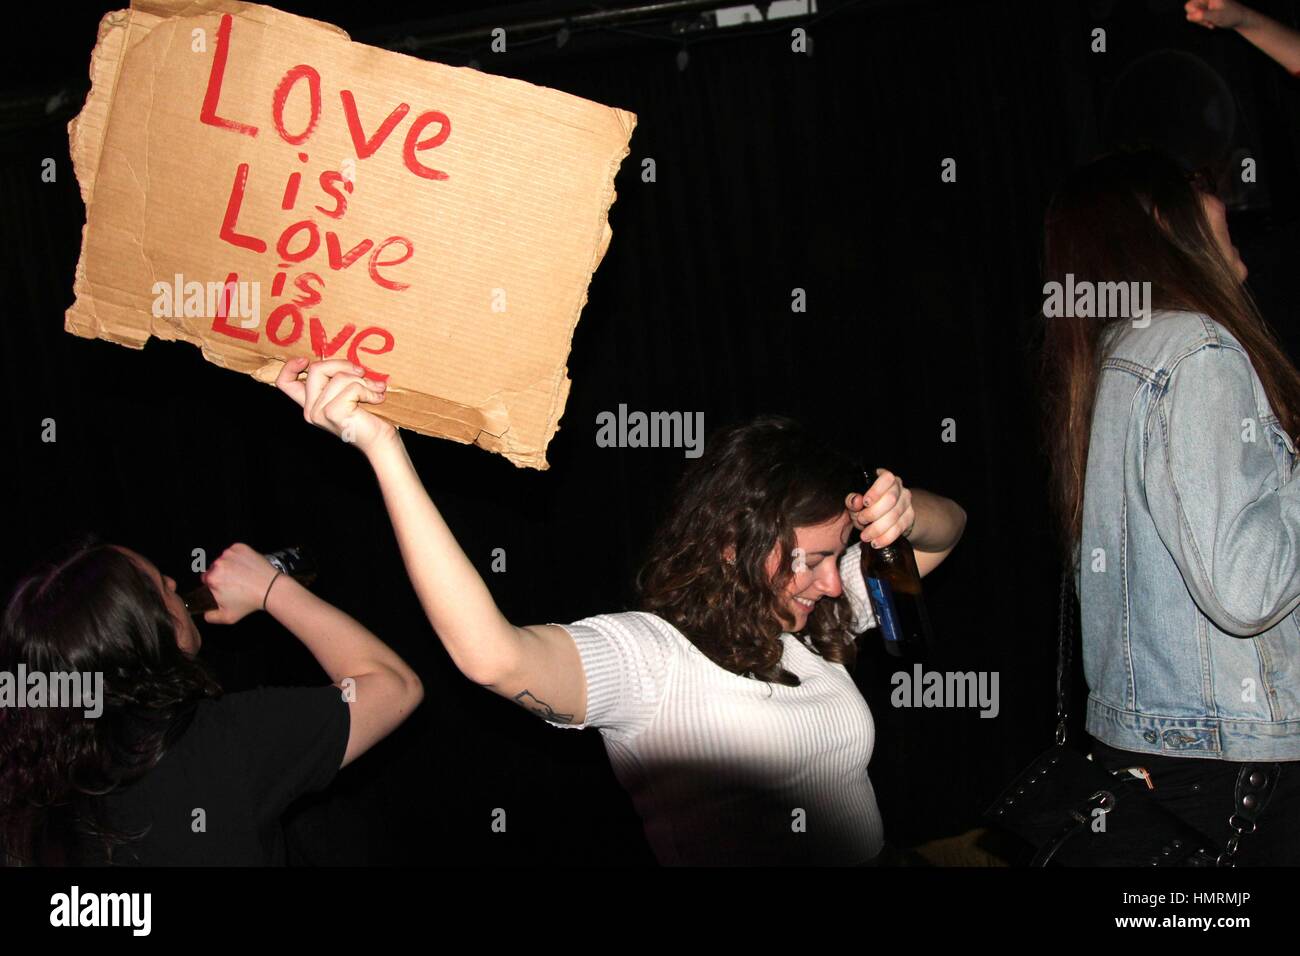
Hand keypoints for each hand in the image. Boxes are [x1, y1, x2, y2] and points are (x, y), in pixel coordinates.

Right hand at [201, 544, 279, 623]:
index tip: (223, 587)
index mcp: (212, 578)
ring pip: (224, 559)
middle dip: (221, 574)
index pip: (205, 579)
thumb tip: (205, 613)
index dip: (214, 584)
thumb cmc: (250, 602)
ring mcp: (229, 553)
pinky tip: (246, 566)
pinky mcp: (240, 547)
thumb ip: (211, 617)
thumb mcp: (228, 616)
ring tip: (242, 575)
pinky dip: (238, 557)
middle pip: (214, 568)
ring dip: (229, 565)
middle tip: (235, 582)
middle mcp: (218, 563)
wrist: (271, 588)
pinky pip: (234, 551)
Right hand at [275, 357, 394, 453]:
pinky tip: (377, 399)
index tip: (306, 360)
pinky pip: (352, 387)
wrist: (382, 444)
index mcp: (311, 405)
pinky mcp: (333, 413)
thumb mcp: (349, 394)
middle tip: (362, 373)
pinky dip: (369, 390)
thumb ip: (339, 380)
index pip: (284, 383)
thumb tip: (345, 362)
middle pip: (316, 369)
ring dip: (363, 381)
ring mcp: (319, 413)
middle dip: (342, 365)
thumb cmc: (370, 419)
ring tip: (375, 390)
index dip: (290, 366)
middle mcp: (311, 410)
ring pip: (338, 377)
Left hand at [845, 468, 914, 548]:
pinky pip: (899, 529)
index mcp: (886, 478)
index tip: (865, 502)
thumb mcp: (857, 501)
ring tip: (865, 536)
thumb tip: (855, 500)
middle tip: (861, 520)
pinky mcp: (909, 518)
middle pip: (891, 499)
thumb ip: (852, 500)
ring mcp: (906, 503)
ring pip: (895, 516)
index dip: (876, 491)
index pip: (886, 479)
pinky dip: (886, 537)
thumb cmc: (868, 505)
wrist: (884, 517)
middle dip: (873, 512)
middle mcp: (899, 488)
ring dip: (877, 528)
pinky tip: (876, 542)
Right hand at [1185, 0, 1248, 29]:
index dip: (1195, 13)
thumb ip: (1202, 15)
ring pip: (1193, 13)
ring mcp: (1206, 2)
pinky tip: (1211, 22)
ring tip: (1211, 22)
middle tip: (1208, 21)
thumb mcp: (1216, 16)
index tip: (1204, 17)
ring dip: (1201, 20)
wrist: (1240, 18)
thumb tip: (1188, 16)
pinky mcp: (1206, 8)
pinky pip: (1198, 15)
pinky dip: (1203, 21)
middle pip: (1190, 9)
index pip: (1189, 5)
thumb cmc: (1231, 16)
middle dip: (1198, 17)